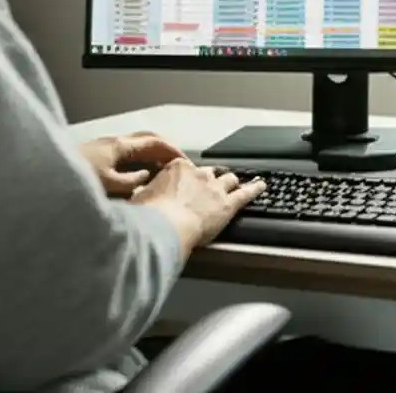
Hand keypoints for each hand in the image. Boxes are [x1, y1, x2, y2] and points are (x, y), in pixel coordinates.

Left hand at [80, 131, 186, 197]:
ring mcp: (101, 148)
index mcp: (119, 146)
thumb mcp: (109, 187)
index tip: (187, 162)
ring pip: (134, 146)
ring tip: (160, 172)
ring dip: (150, 155)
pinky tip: (135, 176)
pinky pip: (123, 154)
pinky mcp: (92, 156)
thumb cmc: (71, 180)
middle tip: (178, 164)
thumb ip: (132, 183)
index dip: (174, 152)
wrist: (40, 180)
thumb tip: (146, 179)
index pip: (156, 142)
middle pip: (146, 138)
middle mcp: (111, 142)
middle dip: (165, 149)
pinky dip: (136, 161)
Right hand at [131, 158, 265, 252]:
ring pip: (228, 179)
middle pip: (208, 172)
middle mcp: (198, 174)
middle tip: (209, 185)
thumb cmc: (148, 215)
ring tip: (235, 182)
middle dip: (209, 178)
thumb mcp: (137, 198)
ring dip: (231, 182)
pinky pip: (246, 193)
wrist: (165, 226)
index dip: (186, 177)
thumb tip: (134, 198)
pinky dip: (255, 189)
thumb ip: (142, 194)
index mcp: (176, 168)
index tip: (183, 184)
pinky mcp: (228, 204)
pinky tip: (261, 186)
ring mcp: (215, 188)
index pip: (184, 168)